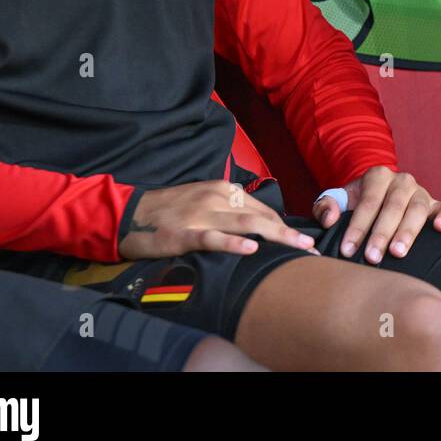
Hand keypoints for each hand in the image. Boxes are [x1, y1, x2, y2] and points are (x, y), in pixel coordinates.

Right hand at [119, 180, 317, 258]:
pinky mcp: (183, 234)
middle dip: (289, 233)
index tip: (305, 240)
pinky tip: (252, 249)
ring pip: (244, 225)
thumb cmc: (169, 211)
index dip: (285, 225)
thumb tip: (259, 228)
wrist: (128, 214)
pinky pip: (212, 239)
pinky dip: (233, 244)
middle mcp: (216, 198)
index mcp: (222, 190)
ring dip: (275, 237)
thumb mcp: (203, 201)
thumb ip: (229, 211)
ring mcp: (200, 215)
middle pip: (260, 217)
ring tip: (297, 249)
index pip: (262, 209)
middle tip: (311, 248)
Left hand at [312, 165, 440, 263]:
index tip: (347, 249)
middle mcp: (402, 181)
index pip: (368, 202)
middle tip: (372, 257)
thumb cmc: (357, 204)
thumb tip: (329, 219)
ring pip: (417, 210)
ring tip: (398, 252)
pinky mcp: (437, 204)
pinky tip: (439, 228)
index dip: (357, 226)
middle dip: (381, 234)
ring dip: (407, 232)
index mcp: (377, 176)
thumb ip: (326, 206)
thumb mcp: (339, 200)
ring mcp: (422, 192)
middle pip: (392, 207)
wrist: (380, 198)